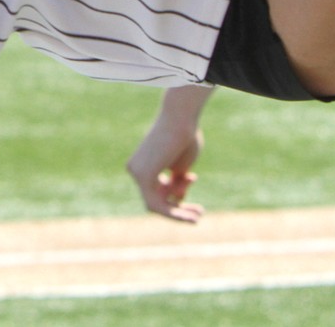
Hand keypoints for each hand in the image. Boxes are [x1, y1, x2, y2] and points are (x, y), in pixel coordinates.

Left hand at [125, 85, 212, 223]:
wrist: (181, 119)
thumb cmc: (184, 137)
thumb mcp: (180, 167)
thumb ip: (176, 183)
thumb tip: (176, 201)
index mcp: (141, 164)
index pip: (156, 191)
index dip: (177, 197)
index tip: (194, 184)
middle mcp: (134, 169)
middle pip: (155, 201)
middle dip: (178, 209)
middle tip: (200, 213)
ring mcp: (136, 172)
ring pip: (155, 206)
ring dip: (178, 214)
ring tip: (199, 215)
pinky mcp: (143, 176)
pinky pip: (156, 204)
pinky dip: (174, 212)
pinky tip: (192, 215)